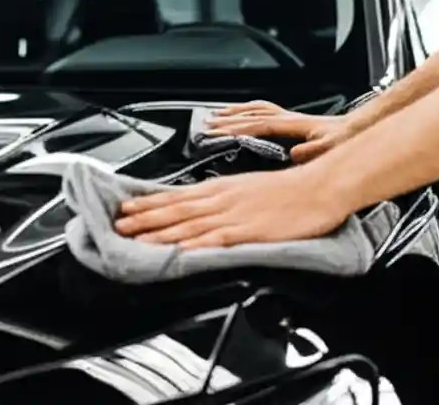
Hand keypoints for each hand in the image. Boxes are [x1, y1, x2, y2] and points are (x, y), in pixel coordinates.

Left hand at [114, 167, 351, 248]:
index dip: (150, 202)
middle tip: (119, 224)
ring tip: (136, 238)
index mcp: (222, 187)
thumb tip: (203, 206)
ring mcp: (234, 214)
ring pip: (189, 224)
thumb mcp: (250, 187)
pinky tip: (179, 250)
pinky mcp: (249, 230)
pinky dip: (195, 244)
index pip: (178, 195)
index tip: (127, 206)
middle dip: (145, 218)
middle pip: (176, 209)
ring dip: (159, 231)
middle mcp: (222, 198)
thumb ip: (225, 198)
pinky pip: (217, 238)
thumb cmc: (290, 190)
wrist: (319, 187)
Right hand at [205, 106, 351, 163]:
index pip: (257, 124)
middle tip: (208, 124)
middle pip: (252, 113)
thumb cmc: (347, 139)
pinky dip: (249, 112)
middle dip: (228, 118)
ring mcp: (290, 117)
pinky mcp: (294, 121)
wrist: (360, 129)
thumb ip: (313, 151)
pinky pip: (264, 111)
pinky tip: (244, 117)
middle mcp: (289, 118)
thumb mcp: (331, 147)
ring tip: (218, 115)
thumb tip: (295, 154)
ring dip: (236, 111)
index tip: (218, 131)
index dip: (235, 128)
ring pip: (256, 109)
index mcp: (293, 124)